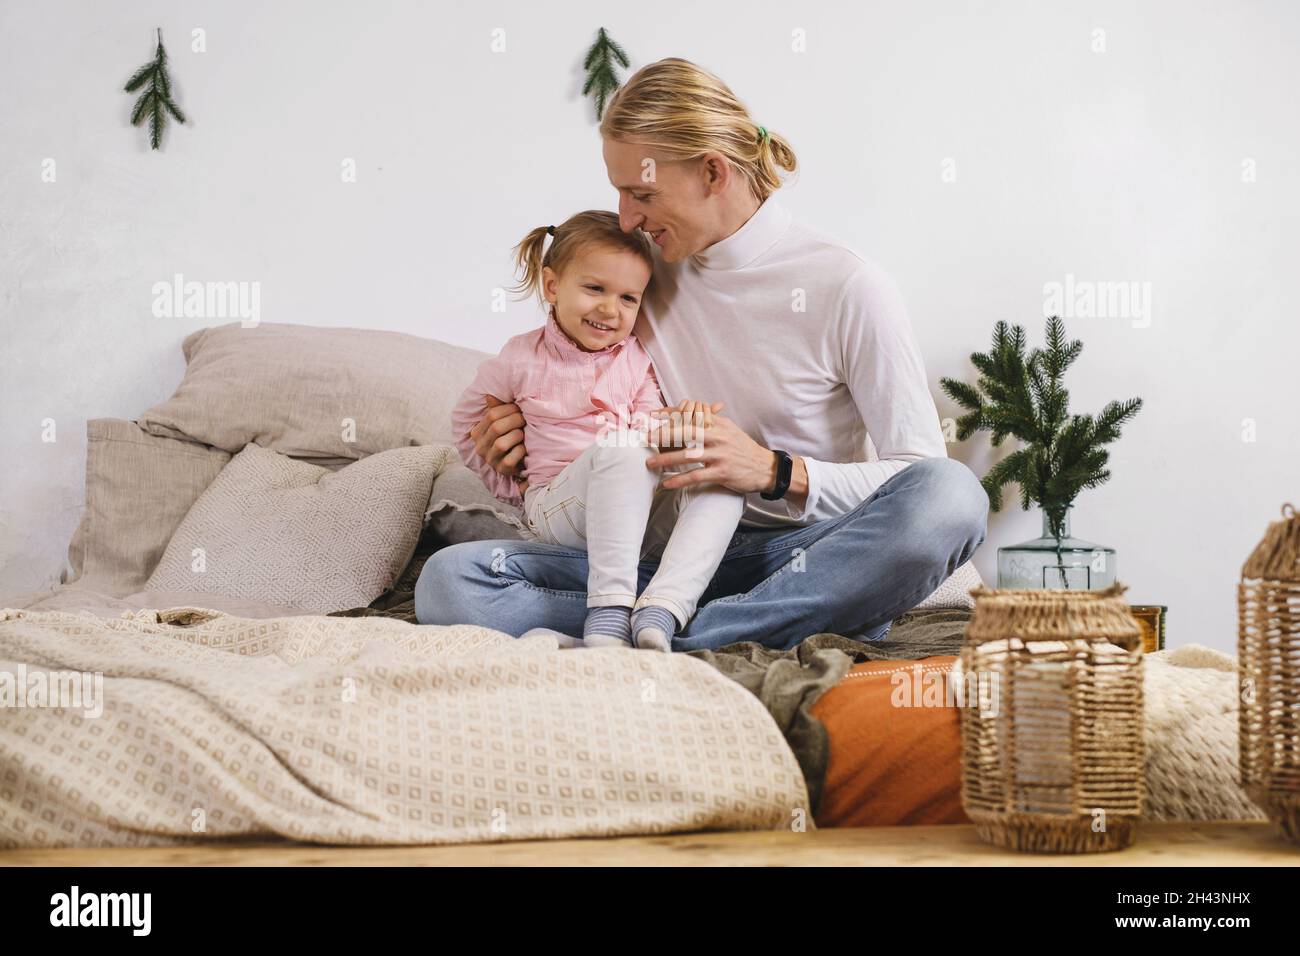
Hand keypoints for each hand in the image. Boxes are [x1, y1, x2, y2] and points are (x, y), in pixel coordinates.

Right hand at [470, 394, 526, 478]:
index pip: (491, 415)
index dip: (508, 409)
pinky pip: (510, 460)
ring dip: (517, 436)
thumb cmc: (511, 437)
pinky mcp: (501, 470)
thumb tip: (489, 395)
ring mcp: (490, 460)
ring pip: (501, 444)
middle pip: (496, 428)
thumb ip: (497, 409)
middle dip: (515, 420)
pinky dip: (520, 452)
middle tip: (524, 419)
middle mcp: (480, 447)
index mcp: (478, 432)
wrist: (519, 461)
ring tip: (523, 434)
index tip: (519, 408)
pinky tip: (524, 448)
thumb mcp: (503, 423)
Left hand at [646, 404, 782, 495]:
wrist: (765, 468)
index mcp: (718, 424)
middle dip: (664, 435)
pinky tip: (667, 483)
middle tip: (646, 438)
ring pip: (688, 455)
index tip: (653, 417)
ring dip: (666, 459)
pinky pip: (696, 476)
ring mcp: (720, 455)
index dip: (670, 416)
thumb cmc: (742, 449)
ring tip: (650, 463)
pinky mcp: (722, 473)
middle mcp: (719, 437)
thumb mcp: (729, 429)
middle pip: (686, 432)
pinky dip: (679, 480)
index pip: (691, 416)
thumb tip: (689, 413)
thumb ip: (710, 421)